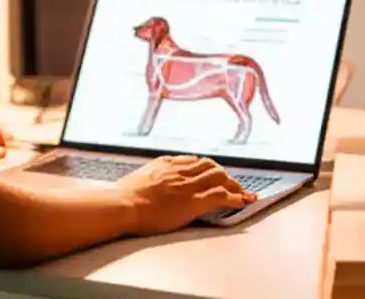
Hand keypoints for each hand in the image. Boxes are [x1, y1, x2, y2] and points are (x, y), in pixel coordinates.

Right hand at [116, 155, 255, 234]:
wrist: (122, 204)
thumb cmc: (121, 198)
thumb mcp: (135, 180)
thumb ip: (146, 178)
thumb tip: (145, 184)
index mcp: (165, 164)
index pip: (192, 161)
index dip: (204, 168)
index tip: (209, 173)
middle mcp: (179, 171)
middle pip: (210, 165)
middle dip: (223, 173)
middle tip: (231, 182)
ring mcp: (187, 185)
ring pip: (219, 176)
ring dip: (234, 184)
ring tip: (243, 192)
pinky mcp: (193, 201)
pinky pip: (221, 195)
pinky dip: (236, 197)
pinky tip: (243, 201)